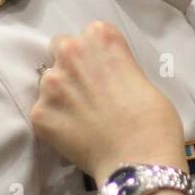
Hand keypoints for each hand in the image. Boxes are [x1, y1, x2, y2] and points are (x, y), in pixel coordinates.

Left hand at [31, 21, 183, 179]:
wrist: (141, 160)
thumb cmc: (154, 119)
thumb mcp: (142, 77)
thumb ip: (117, 67)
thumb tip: (105, 78)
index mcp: (101, 37)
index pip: (88, 34)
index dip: (96, 54)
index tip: (104, 71)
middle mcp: (71, 52)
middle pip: (60, 48)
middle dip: (70, 64)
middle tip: (87, 90)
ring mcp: (51, 84)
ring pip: (48, 81)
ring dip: (60, 94)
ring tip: (82, 118)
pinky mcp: (39, 114)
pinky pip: (42, 112)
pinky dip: (55, 122)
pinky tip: (75, 134)